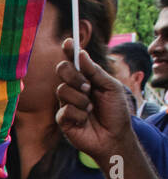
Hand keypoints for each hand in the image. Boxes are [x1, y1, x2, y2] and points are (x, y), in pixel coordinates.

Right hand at [55, 40, 133, 166]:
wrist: (115, 136)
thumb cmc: (115, 112)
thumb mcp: (110, 87)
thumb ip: (95, 71)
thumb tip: (82, 54)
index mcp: (86, 78)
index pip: (74, 60)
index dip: (69, 50)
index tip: (69, 42)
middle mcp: (74, 88)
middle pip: (62, 70)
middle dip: (74, 75)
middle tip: (88, 86)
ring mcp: (67, 103)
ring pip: (62, 90)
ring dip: (80, 99)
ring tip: (91, 108)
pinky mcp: (63, 119)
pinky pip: (63, 110)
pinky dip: (78, 114)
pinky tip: (85, 120)